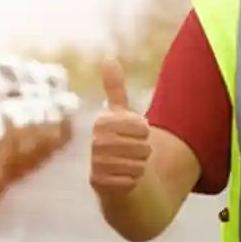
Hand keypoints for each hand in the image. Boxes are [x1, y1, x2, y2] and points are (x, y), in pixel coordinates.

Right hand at [89, 59, 151, 198]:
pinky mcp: (99, 183)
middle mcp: (95, 142)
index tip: (135, 134)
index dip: (145, 132)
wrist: (112, 178)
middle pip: (143, 146)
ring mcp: (96, 163)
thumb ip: (115, 89)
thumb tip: (108, 58)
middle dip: (144, 151)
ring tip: (129, 165)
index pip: (142, 126)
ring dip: (140, 166)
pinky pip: (131, 180)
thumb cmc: (118, 143)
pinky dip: (133, 181)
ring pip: (139, 164)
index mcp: (102, 122)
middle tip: (133, 152)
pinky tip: (124, 179)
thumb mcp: (120, 115)